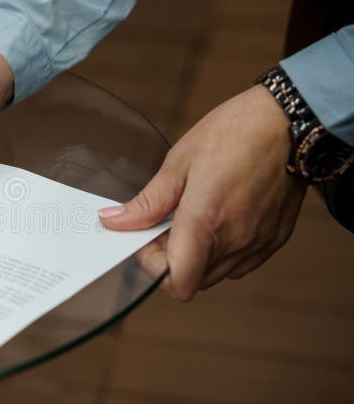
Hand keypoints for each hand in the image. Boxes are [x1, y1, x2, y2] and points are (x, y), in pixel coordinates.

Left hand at [98, 85, 307, 300]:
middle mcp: (235, 240)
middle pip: (192, 281)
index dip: (153, 268)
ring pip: (216, 274)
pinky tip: (219, 218)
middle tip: (167, 223)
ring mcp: (258, 243)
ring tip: (194, 217)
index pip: (175, 281)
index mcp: (206, 221)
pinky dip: (222, 251)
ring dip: (197, 256)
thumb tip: (114, 221)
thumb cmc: (235, 133)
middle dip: (171, 259)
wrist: (290, 121)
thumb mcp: (179, 162)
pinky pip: (240, 263)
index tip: (146, 239)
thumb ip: (147, 202)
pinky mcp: (275, 240)